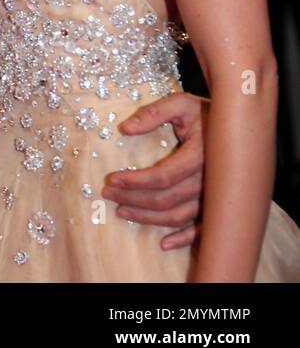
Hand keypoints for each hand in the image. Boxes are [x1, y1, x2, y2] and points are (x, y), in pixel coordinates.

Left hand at [102, 91, 206, 249]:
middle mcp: (208, 180)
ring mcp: (214, 196)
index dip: (135, 180)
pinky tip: (164, 244)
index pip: (163, 176)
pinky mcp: (218, 204)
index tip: (112, 179)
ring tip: (122, 211)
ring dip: (149, 218)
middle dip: (133, 198)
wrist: (237, 126)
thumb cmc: (206, 113)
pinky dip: (185, 239)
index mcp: (199, 156)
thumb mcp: (181, 103)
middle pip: (166, 199)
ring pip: (179, 216)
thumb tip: (125, 128)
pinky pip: (203, 229)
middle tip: (108, 194)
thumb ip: (153, 113)